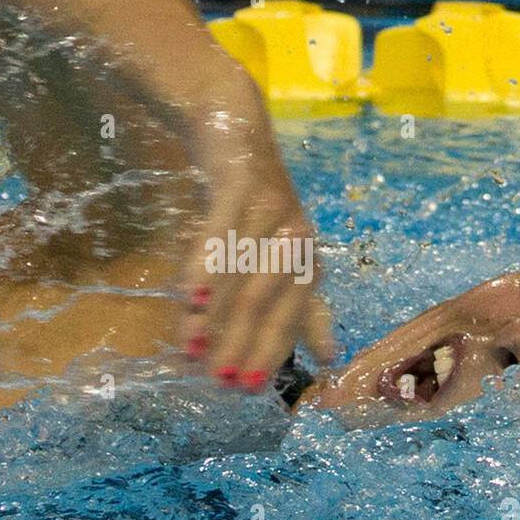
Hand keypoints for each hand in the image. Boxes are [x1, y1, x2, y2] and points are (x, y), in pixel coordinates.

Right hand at [181, 150, 336, 390]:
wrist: (234, 130)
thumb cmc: (254, 205)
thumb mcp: (279, 258)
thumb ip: (303, 308)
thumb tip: (329, 360)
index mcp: (307, 260)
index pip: (292, 316)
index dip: (271, 352)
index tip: (247, 388)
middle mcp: (296, 236)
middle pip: (267, 300)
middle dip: (243, 342)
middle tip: (219, 380)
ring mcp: (271, 208)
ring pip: (240, 273)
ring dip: (215, 314)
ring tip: (191, 348)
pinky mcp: (242, 183)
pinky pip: (221, 231)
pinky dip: (205, 266)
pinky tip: (190, 296)